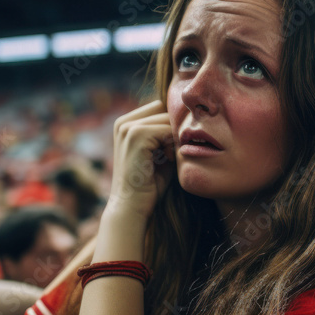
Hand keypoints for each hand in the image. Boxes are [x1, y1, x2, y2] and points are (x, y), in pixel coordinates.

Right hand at [108, 100, 175, 219]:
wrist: (132, 206)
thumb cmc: (150, 183)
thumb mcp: (160, 153)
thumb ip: (168, 135)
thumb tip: (191, 119)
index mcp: (125, 123)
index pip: (160, 108)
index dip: (172, 126)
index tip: (172, 149)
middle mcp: (123, 122)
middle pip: (165, 110)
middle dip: (174, 129)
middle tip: (172, 154)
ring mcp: (128, 127)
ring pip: (168, 118)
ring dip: (174, 137)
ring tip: (168, 157)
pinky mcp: (136, 135)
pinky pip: (167, 129)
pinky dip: (173, 144)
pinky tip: (168, 160)